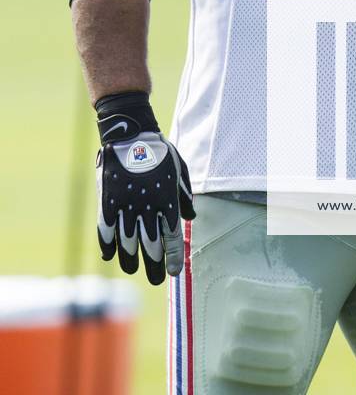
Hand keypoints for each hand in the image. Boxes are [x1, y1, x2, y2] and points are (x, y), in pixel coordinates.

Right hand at [95, 92, 195, 284]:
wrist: (132, 135)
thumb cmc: (160, 152)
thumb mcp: (180, 170)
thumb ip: (184, 196)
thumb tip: (191, 217)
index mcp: (167, 200)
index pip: (171, 237)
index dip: (172, 257)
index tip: (172, 272)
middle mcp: (147, 208)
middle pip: (151, 245)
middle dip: (154, 265)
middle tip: (156, 279)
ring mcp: (126, 206)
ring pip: (128, 242)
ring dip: (131, 259)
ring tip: (133, 269)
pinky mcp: (108, 202)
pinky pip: (107, 230)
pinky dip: (108, 245)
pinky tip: (111, 255)